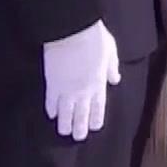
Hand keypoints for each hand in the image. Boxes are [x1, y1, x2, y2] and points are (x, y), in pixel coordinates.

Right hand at [42, 20, 120, 141]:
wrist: (72, 30)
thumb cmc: (93, 38)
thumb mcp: (110, 51)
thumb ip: (112, 68)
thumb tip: (115, 80)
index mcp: (99, 84)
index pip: (98, 109)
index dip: (95, 120)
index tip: (93, 127)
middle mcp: (83, 91)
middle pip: (81, 116)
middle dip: (80, 128)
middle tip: (78, 136)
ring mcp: (66, 89)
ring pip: (65, 114)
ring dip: (65, 125)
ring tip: (64, 132)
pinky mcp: (52, 84)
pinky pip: (50, 102)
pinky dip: (51, 110)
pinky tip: (51, 115)